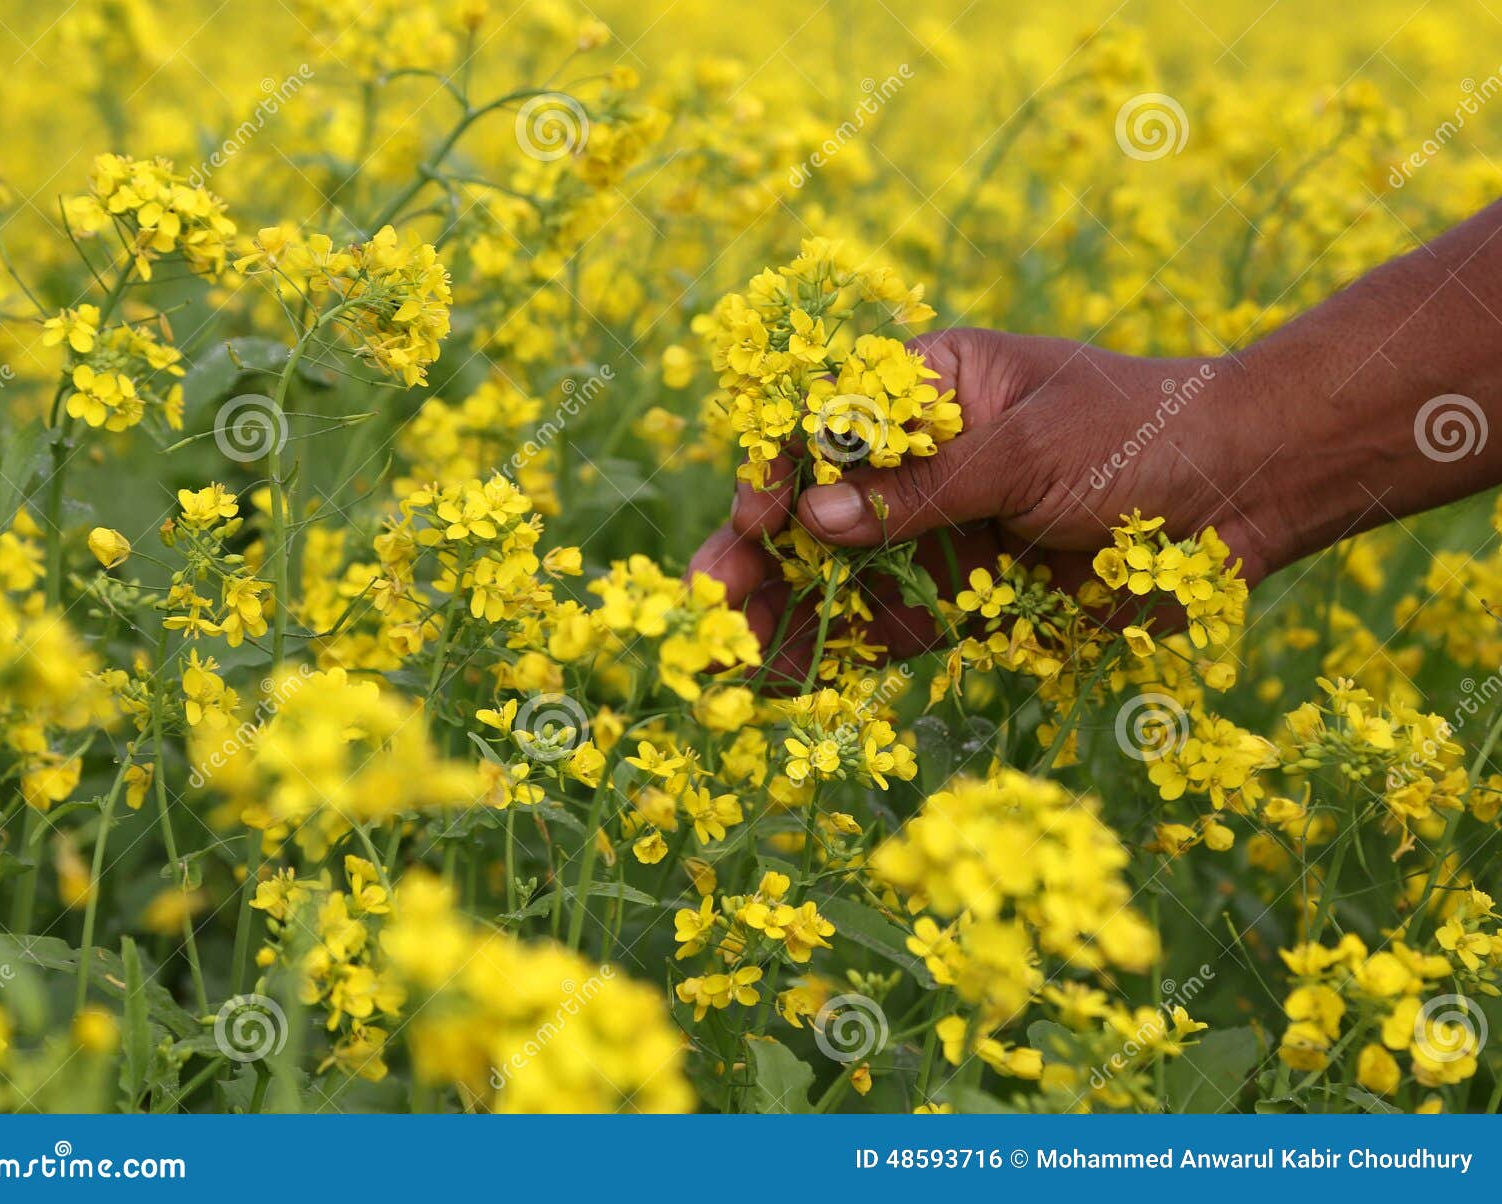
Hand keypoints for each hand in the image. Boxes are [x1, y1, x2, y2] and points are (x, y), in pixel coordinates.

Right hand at [686, 326, 1278, 678]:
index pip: (822, 421)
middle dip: (755, 556)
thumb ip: (922, 490)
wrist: (1248, 495)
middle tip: (704, 607)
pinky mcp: (962, 604)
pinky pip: (884, 632)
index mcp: (929, 388)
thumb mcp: (1029, 447)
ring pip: (836, 579)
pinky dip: (835, 659)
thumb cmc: (1144, 432)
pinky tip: (779, 686)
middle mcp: (919, 462)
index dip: (775, 467)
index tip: (754, 514)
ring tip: (723, 659)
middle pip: (812, 509)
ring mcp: (937, 536)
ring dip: (779, 616)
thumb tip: (812, 522)